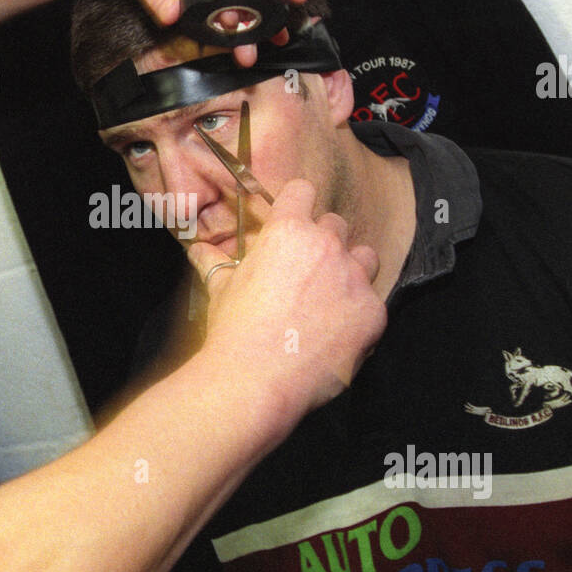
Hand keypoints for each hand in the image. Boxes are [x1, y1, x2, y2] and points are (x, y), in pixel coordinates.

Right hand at [186, 180, 385, 423]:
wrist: (255, 380)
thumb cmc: (233, 331)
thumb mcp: (221, 289)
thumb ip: (215, 263)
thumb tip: (198, 250)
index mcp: (288, 231)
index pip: (303, 190)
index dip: (297, 205)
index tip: (293, 223)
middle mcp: (326, 246)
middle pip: (336, 224)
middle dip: (323, 242)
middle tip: (305, 273)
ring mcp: (354, 278)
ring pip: (364, 256)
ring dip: (350, 270)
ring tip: (329, 299)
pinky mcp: (373, 312)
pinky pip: (373, 301)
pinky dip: (358, 314)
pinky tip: (335, 334)